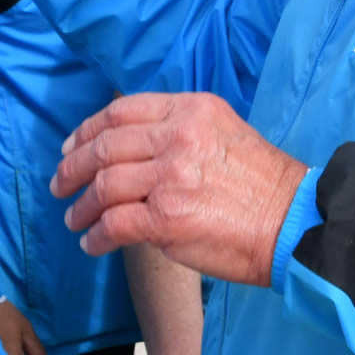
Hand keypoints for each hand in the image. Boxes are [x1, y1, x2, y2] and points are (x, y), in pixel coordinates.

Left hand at [52, 92, 307, 285]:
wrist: (294, 224)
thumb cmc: (264, 185)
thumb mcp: (223, 132)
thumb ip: (178, 132)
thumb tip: (130, 150)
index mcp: (190, 110)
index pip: (121, 112)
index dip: (87, 130)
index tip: (71, 147)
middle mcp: (177, 137)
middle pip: (104, 148)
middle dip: (72, 168)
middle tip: (60, 184)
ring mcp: (170, 178)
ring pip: (103, 186)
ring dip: (80, 206)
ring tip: (75, 219)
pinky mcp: (166, 219)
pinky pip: (113, 224)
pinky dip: (95, 236)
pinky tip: (92, 244)